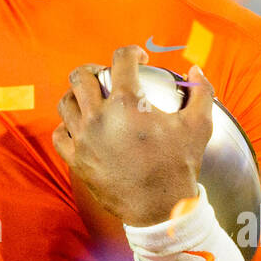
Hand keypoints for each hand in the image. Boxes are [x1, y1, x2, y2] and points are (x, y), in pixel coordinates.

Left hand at [52, 46, 213, 226]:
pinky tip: (80, 128)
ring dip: (78, 96)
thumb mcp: (200, 125)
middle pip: (82, 76)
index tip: (140, 58)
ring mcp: (83, 138)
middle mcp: (99, 116)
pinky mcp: (75, 159)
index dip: (132, 52)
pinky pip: (59, 134)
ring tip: (90, 100)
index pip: (121, 59)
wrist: (160, 209)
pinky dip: (67, 127)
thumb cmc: (179, 166)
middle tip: (107, 76)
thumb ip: (202, 91)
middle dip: (95, 70)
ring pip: (66, 102)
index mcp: (127, 102)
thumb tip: (196, 69)